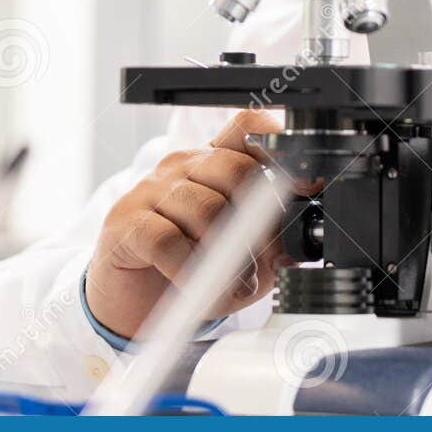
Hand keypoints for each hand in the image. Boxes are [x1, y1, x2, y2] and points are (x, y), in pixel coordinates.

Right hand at [85, 110, 285, 339]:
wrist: (134, 303)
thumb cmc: (190, 269)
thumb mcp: (241, 258)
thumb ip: (270, 246)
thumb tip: (298, 244)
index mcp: (214, 164)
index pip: (246, 127)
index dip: (278, 144)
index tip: (306, 183)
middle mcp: (182, 167)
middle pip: (234, 169)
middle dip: (258, 221)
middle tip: (263, 260)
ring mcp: (150, 190)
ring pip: (206, 210)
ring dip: (229, 259)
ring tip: (233, 286)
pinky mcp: (125, 221)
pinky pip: (168, 241)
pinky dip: (190, 270)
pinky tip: (195, 288)